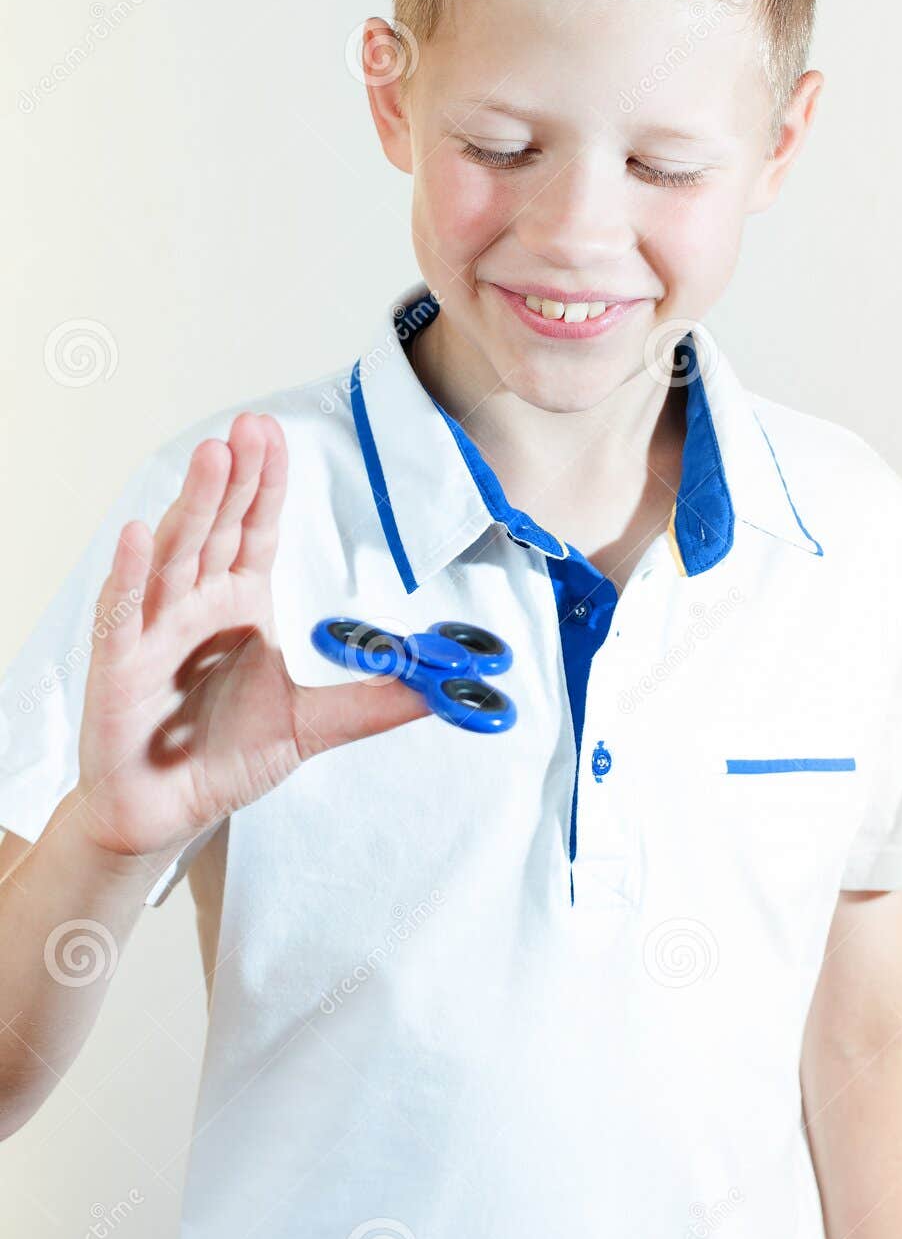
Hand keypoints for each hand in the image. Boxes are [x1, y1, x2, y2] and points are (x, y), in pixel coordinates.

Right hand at [75, 413, 428, 859]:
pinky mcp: (120, 666)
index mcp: (240, 604)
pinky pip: (124, 614)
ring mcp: (155, 631)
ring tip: (213, 455)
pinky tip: (140, 535)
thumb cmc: (224, 757)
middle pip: (217, 528)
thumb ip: (375, 702)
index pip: (255, 531)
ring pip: (174, 555)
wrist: (165, 812)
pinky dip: (130, 575)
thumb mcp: (314, 726)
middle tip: (252, 426)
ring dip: (193, 505)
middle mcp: (196, 606)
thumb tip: (443, 686)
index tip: (276, 433)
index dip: (267, 484)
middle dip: (235, 476)